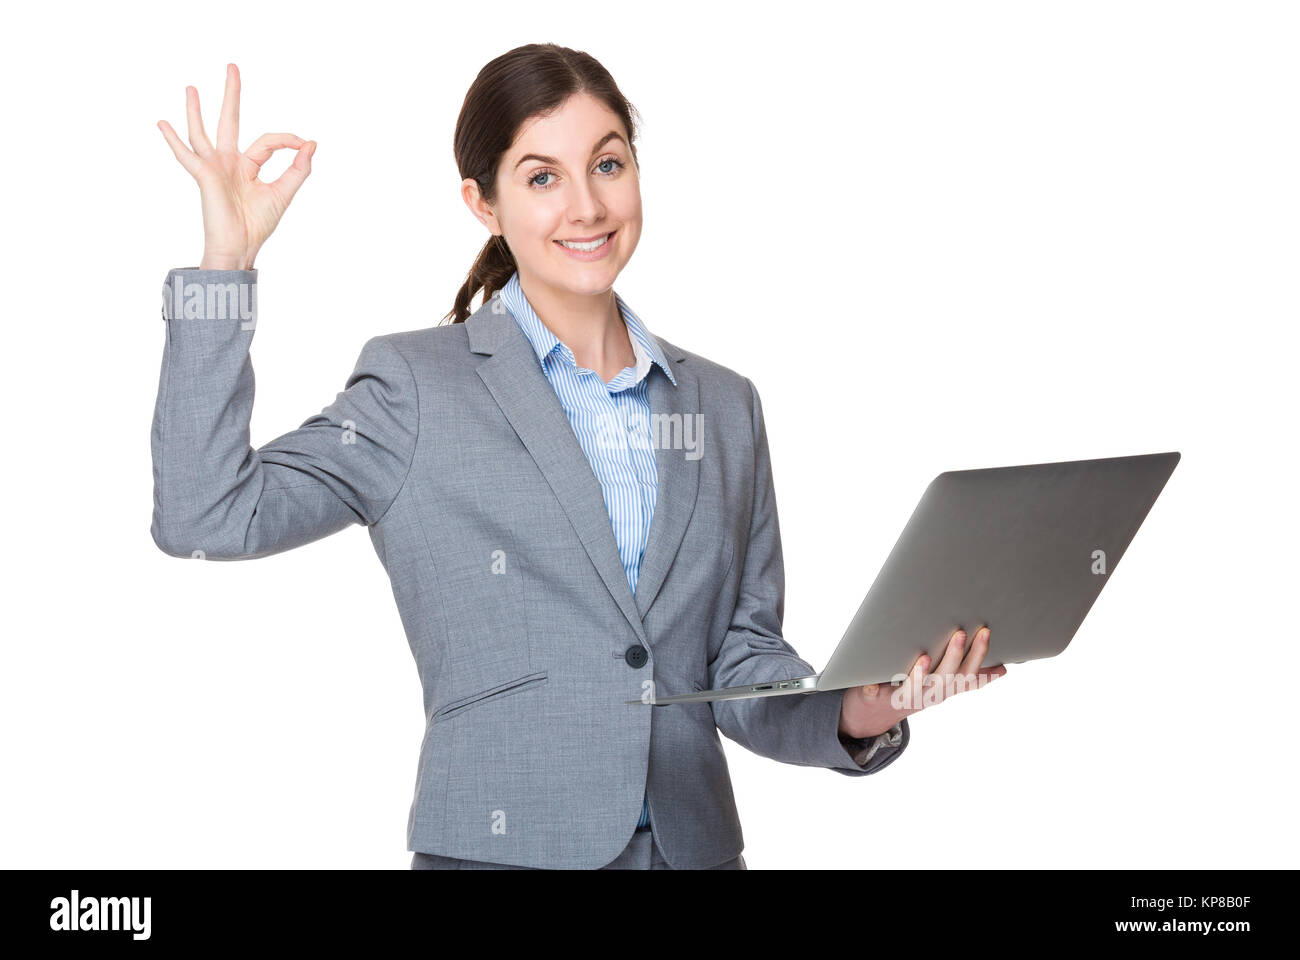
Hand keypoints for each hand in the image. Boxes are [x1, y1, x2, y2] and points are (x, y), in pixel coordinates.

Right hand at [157, 63, 314, 269]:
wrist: (241, 247)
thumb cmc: (257, 225)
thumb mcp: (284, 193)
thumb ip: (298, 169)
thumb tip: (311, 144)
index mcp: (248, 166)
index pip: (268, 141)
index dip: (288, 140)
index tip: (304, 144)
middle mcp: (228, 162)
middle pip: (229, 121)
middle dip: (232, 95)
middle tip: (233, 67)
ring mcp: (214, 168)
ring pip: (203, 132)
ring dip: (196, 110)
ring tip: (192, 87)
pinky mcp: (204, 176)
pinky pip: (187, 156)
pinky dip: (174, 140)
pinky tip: (163, 123)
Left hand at [839, 627, 1006, 739]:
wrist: (873, 714)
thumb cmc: (914, 689)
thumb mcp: (943, 685)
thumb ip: (971, 677)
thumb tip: (1004, 669)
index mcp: (943, 689)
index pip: (967, 674)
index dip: (978, 655)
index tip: (985, 631)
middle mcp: (926, 695)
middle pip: (945, 679)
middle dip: (954, 657)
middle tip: (960, 633)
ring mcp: (900, 698)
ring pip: (914, 689)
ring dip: (920, 676)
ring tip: (925, 657)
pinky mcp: (874, 696)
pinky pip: (874, 694)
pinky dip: (873, 689)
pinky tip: (871, 683)